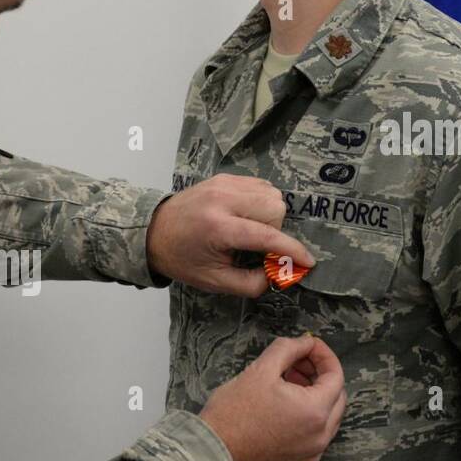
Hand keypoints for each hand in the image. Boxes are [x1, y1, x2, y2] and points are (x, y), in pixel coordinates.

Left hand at [146, 175, 314, 296]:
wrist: (152, 231)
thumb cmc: (183, 259)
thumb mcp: (214, 281)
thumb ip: (251, 283)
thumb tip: (281, 274)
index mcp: (218, 228)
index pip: (267, 236)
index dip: (292, 250)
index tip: (308, 262)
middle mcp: (223, 200)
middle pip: (275, 208)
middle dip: (275, 231)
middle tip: (257, 246)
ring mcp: (223, 184)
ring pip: (271, 194)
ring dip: (269, 216)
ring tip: (250, 230)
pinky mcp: (224, 177)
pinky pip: (260, 185)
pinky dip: (260, 202)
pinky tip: (245, 216)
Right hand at [200, 334, 344, 460]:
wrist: (213, 453)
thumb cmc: (233, 410)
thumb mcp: (260, 370)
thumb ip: (288, 349)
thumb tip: (305, 342)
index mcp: (315, 410)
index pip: (335, 376)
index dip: (324, 356)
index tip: (308, 346)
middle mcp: (320, 436)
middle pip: (336, 399)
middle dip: (320, 377)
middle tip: (295, 366)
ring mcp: (311, 454)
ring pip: (326, 420)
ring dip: (314, 399)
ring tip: (286, 388)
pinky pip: (313, 438)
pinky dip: (306, 421)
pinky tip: (283, 413)